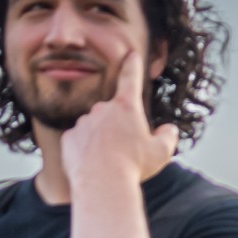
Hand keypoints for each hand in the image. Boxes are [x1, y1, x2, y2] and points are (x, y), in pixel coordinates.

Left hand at [61, 49, 177, 188]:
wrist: (102, 183)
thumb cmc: (134, 166)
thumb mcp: (161, 152)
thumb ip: (167, 137)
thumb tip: (168, 130)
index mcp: (127, 108)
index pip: (130, 79)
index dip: (132, 65)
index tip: (131, 54)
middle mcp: (103, 110)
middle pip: (113, 113)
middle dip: (119, 127)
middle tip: (128, 151)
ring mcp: (84, 123)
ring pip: (96, 128)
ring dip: (103, 140)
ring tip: (111, 162)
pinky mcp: (69, 138)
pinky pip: (81, 141)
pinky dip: (88, 150)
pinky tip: (95, 165)